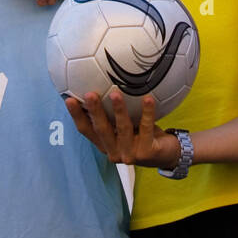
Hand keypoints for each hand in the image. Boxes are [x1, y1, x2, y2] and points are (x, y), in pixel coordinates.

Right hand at [64, 89, 179, 168]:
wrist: (168, 155)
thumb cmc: (142, 135)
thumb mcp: (125, 125)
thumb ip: (112, 113)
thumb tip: (101, 82)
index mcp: (105, 144)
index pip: (86, 130)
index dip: (77, 115)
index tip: (68, 98)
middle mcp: (114, 151)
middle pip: (102, 130)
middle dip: (95, 111)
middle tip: (89, 94)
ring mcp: (130, 154)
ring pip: (123, 129)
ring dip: (119, 110)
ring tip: (115, 94)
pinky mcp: (147, 152)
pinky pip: (146, 128)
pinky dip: (147, 112)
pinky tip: (148, 99)